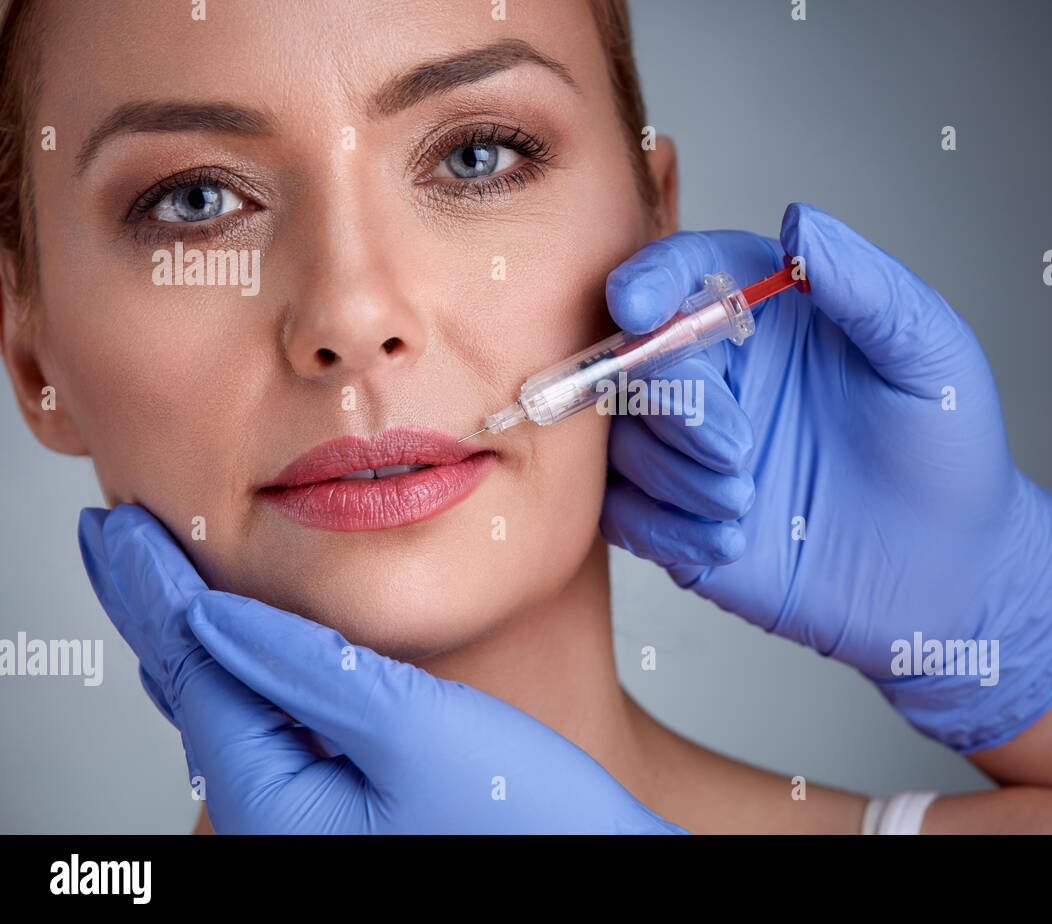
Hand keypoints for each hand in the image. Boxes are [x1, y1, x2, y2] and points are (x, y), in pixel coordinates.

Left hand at [78, 503, 687, 833]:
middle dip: (156, 611)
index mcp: (276, 807)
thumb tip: (213, 614)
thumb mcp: (409, 728)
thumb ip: (305, 667)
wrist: (593, 865)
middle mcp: (280, 822)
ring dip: (198, 638)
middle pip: (197, 695)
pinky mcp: (349, 809)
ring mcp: (314, 819)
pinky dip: (248, 672)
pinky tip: (244, 645)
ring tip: (163, 581)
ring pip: (233, 711)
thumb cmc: (522, 818)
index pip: (191, 673)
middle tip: (117, 541)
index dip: (152, 590)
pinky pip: (275, 730)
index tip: (117, 529)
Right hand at [598, 202, 1051, 752]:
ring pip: (624, 439)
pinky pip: (622, 513)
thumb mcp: (928, 356)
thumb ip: (865, 286)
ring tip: (749, 504)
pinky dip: (663, 528)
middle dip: (673, 400)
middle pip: (637, 359)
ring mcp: (694, 449)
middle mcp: (721, 373)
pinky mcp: (679, 519)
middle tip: (739, 448)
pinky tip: (731, 544)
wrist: (951, 573)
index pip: (684, 272)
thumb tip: (798, 221)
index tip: (638, 306)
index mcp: (767, 315)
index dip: (650, 279)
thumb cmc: (949, 453)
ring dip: (678, 475)